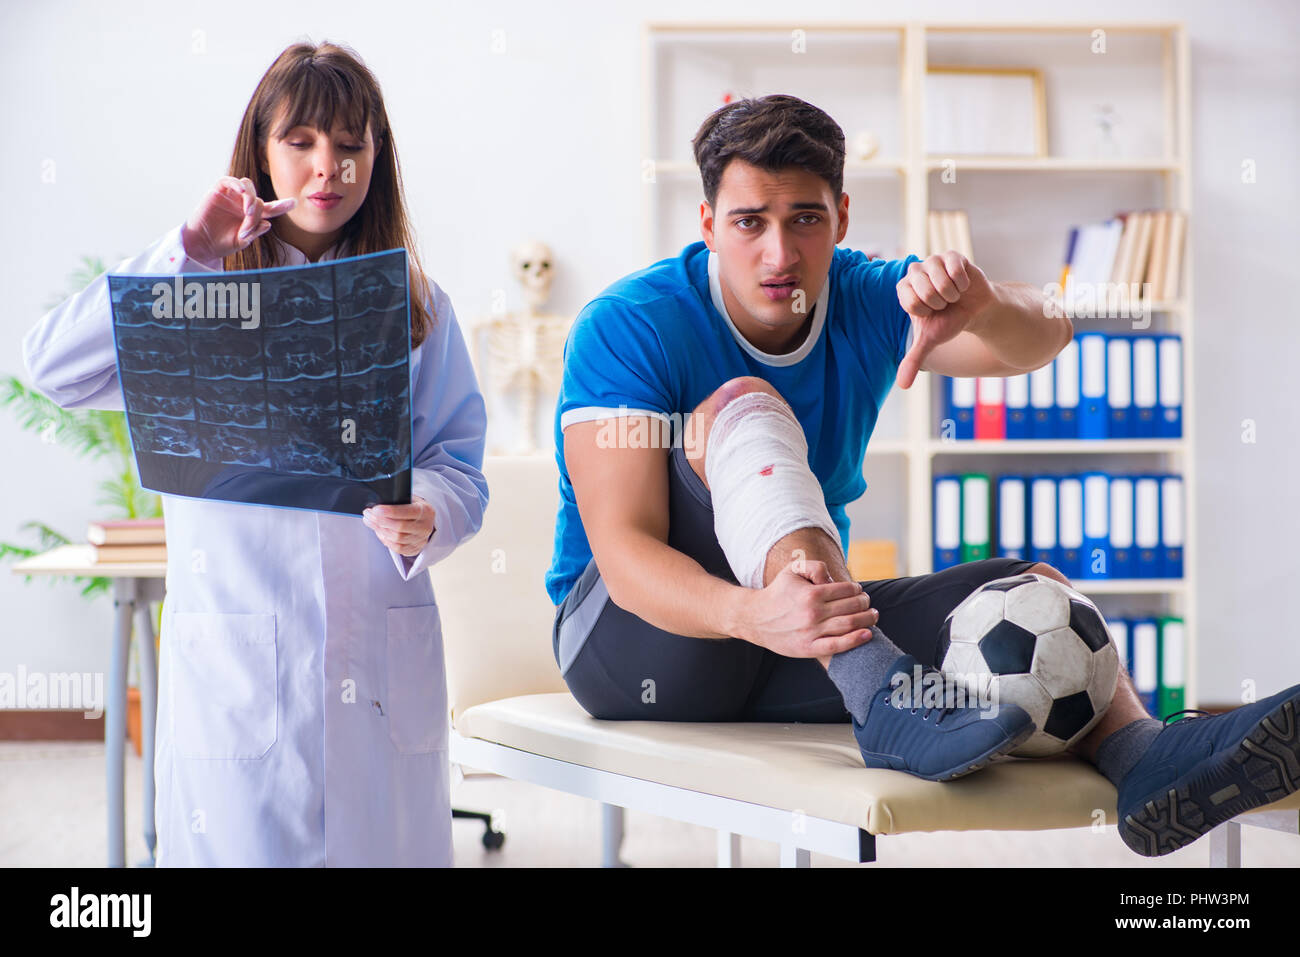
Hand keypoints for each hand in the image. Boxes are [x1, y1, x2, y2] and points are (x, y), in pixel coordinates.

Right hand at [181, 176, 296, 264]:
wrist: (201, 244)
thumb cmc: (221, 243)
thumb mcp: (241, 241)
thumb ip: (254, 233)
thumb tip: (268, 224)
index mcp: (252, 216)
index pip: (271, 209)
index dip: (282, 206)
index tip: (294, 203)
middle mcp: (243, 204)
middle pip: (258, 200)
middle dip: (256, 211)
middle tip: (249, 222)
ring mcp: (231, 196)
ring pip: (248, 186)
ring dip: (251, 198)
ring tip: (247, 211)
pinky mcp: (218, 191)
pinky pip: (229, 181)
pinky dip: (237, 184)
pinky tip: (242, 193)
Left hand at [362, 496, 436, 556]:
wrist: (424, 521)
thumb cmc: (413, 508)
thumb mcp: (410, 500)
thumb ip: (397, 501)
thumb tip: (377, 507)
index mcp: (426, 511)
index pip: (408, 512)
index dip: (390, 511)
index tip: (375, 509)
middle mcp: (425, 527)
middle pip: (400, 527)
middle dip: (381, 521)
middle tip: (368, 514)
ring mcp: (421, 540)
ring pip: (397, 538)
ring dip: (380, 530)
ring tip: (370, 521)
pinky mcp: (414, 549)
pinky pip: (397, 548)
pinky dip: (385, 539)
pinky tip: (379, 531)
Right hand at [738, 559, 878, 658]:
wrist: (755, 618)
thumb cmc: (778, 592)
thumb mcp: (792, 570)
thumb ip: (815, 566)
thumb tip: (834, 579)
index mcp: (811, 593)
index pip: (847, 590)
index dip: (857, 589)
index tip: (859, 591)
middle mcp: (813, 612)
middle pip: (852, 607)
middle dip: (865, 603)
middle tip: (868, 603)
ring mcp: (811, 632)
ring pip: (849, 625)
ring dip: (867, 619)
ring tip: (873, 616)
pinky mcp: (808, 648)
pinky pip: (837, 646)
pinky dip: (855, 640)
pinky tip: (867, 634)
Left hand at [895, 251, 995, 389]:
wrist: (974, 311)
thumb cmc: (948, 322)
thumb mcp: (930, 340)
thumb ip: (914, 359)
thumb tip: (903, 385)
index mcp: (904, 289)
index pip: (911, 301)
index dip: (927, 311)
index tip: (933, 312)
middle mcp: (914, 271)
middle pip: (926, 291)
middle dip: (941, 303)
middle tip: (945, 304)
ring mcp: (933, 261)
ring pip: (941, 281)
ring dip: (952, 294)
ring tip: (953, 295)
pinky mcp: (952, 255)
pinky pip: (956, 270)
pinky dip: (963, 283)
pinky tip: (963, 285)